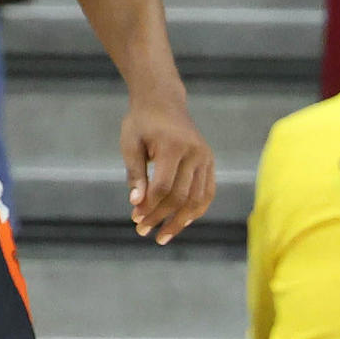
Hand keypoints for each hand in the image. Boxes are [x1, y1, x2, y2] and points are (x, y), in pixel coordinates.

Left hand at [123, 95, 216, 242]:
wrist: (163, 102)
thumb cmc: (141, 123)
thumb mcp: (130, 143)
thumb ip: (134, 173)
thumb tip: (136, 203)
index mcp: (173, 146)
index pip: (164, 185)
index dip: (149, 205)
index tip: (134, 218)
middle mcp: (195, 153)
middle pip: (181, 196)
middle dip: (161, 217)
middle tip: (142, 231)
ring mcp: (206, 158)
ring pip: (198, 198)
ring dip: (180, 221)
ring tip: (163, 236)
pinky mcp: (210, 162)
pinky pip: (207, 192)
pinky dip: (196, 210)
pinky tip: (182, 223)